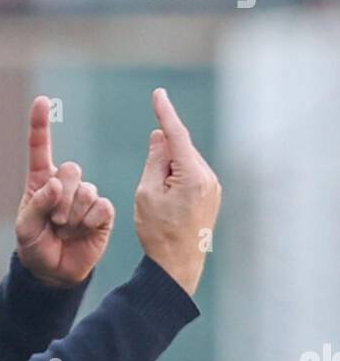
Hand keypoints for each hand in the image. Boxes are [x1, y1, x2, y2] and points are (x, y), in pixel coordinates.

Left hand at [15, 96, 114, 286]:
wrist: (54, 271)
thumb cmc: (35, 245)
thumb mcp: (26, 227)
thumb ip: (37, 204)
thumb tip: (55, 183)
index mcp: (42, 181)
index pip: (41, 149)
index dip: (41, 125)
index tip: (41, 101)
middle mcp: (66, 184)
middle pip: (71, 170)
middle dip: (61, 197)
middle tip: (54, 220)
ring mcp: (86, 196)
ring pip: (86, 190)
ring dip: (72, 214)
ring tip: (65, 229)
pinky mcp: (102, 212)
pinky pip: (101, 207)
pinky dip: (89, 220)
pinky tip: (82, 231)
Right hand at [135, 88, 221, 297]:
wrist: (178, 265)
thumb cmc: (159, 232)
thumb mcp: (147, 193)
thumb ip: (155, 160)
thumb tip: (161, 136)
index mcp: (192, 175)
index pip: (177, 135)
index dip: (165, 113)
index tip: (158, 95)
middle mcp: (209, 177)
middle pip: (180, 151)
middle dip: (162, 160)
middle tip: (152, 190)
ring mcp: (214, 186)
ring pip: (185, 164)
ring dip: (169, 173)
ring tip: (162, 204)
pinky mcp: (213, 195)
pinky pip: (192, 177)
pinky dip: (177, 181)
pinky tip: (170, 205)